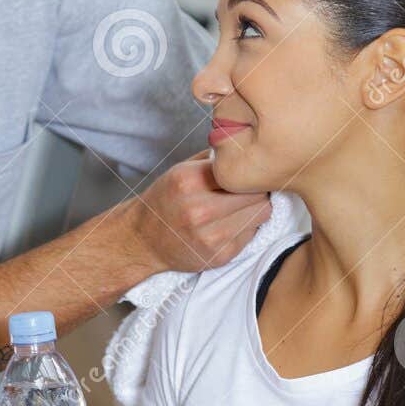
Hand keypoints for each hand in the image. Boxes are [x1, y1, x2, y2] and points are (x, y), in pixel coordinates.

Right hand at [126, 151, 270, 273]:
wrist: (143, 239)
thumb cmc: (166, 201)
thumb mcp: (180, 170)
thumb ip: (213, 160)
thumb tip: (248, 149)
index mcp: (189, 181)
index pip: (242, 172)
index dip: (247, 173)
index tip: (244, 177)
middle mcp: (199, 210)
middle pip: (257, 194)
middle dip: (254, 191)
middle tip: (244, 193)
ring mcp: (210, 236)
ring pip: (261, 214)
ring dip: (253, 209)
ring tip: (237, 208)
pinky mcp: (219, 256)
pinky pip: (252, 234)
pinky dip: (245, 228)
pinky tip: (228, 225)